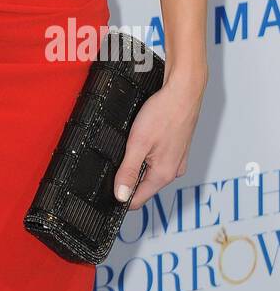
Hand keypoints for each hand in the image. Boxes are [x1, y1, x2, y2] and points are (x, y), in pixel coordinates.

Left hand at [113, 68, 206, 209]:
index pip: (137, 200)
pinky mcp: (177, 148)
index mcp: (163, 175)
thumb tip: (121, 196)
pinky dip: (147, 151)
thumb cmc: (163, 113)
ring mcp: (177, 159)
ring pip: (150, 170)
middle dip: (128, 175)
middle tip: (118, 155)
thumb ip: (128, 170)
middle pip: (143, 185)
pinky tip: (143, 137)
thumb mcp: (138, 143)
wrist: (183, 91)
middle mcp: (173, 171)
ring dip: (137, 161)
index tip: (107, 187)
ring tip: (132, 142)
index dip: (120, 196)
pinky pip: (158, 158)